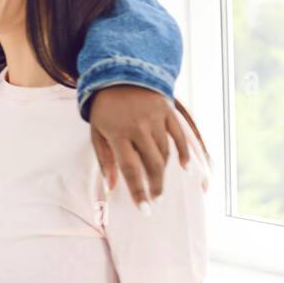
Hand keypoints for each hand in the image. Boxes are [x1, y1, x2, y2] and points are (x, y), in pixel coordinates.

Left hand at [89, 85, 190, 208]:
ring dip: (165, 172)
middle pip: (152, 164)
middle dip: (156, 186)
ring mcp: (155, 118)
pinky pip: (179, 136)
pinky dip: (184, 153)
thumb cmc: (104, 109)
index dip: (138, 191)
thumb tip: (112, 187)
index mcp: (117, 133)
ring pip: (166, 152)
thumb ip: (105, 159)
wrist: (118, 73)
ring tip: (161, 186)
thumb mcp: (97, 132)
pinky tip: (186, 168)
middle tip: (156, 200)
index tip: (144, 210)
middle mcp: (138, 127)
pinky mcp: (167, 111)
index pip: (129, 169)